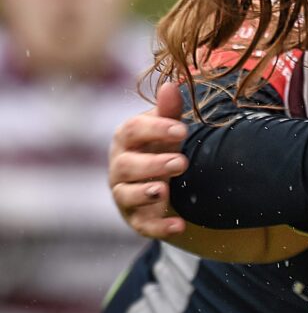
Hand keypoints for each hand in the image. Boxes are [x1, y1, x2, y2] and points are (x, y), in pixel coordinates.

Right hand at [109, 81, 189, 236]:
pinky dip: (160, 227)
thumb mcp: (166, 129)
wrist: (157, 181)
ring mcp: (125, 195)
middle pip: (127, 166)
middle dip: (153, 164)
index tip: (182, 130)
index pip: (132, 131)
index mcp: (126, 141)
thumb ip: (169, 111)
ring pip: (127, 195)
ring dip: (144, 194)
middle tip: (181, 163)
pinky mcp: (137, 219)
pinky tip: (180, 226)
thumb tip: (172, 85)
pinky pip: (144, 225)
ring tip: (163, 190)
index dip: (155, 129)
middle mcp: (120, 168)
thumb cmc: (159, 147)